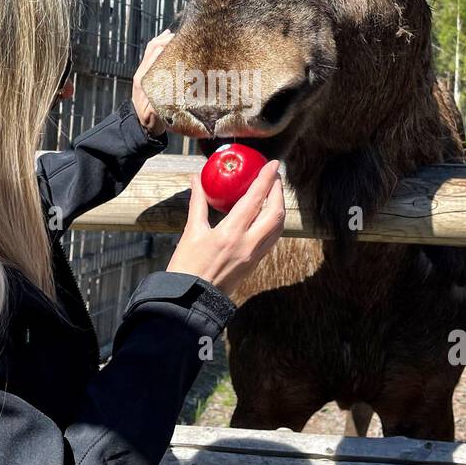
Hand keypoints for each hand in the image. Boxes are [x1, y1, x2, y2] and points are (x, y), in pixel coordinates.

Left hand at [132, 29, 174, 136]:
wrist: (140, 125)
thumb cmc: (149, 120)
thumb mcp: (154, 115)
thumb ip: (159, 105)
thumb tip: (168, 94)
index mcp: (144, 79)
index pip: (156, 54)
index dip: (169, 46)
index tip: (184, 44)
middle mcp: (143, 72)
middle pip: (154, 47)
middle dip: (169, 40)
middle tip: (186, 37)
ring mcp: (144, 71)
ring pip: (153, 48)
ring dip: (165, 40)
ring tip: (179, 35)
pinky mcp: (147, 72)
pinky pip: (152, 53)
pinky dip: (161, 43)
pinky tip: (169, 37)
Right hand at [167, 160, 285, 299]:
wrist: (191, 300)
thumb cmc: (187, 267)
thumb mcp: (191, 232)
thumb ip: (198, 203)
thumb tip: (196, 179)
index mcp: (231, 233)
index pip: (255, 200)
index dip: (266, 179)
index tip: (273, 164)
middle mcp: (248, 244)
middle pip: (275, 212)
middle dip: (278, 191)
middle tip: (273, 177)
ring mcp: (254, 256)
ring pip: (277, 227)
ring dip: (278, 207)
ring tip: (272, 193)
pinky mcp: (255, 264)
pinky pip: (271, 239)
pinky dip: (272, 223)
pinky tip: (265, 216)